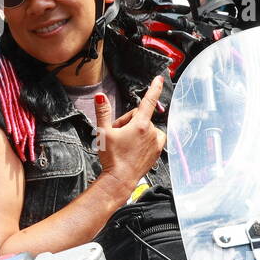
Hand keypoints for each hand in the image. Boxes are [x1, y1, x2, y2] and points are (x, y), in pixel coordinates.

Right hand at [94, 76, 166, 195]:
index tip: (159, 79)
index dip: (154, 88)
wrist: (120, 180)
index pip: (148, 100)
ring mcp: (156, 143)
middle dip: (129, 122)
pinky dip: (146, 139)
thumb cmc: (112, 158)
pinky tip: (135, 147)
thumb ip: (103, 112)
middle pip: (140, 117)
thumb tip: (100, 97)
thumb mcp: (103, 133)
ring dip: (137, 131)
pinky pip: (153, 138)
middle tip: (117, 134)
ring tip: (125, 142)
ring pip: (147, 128)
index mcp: (140, 125)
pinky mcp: (157, 152)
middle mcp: (152, 132)